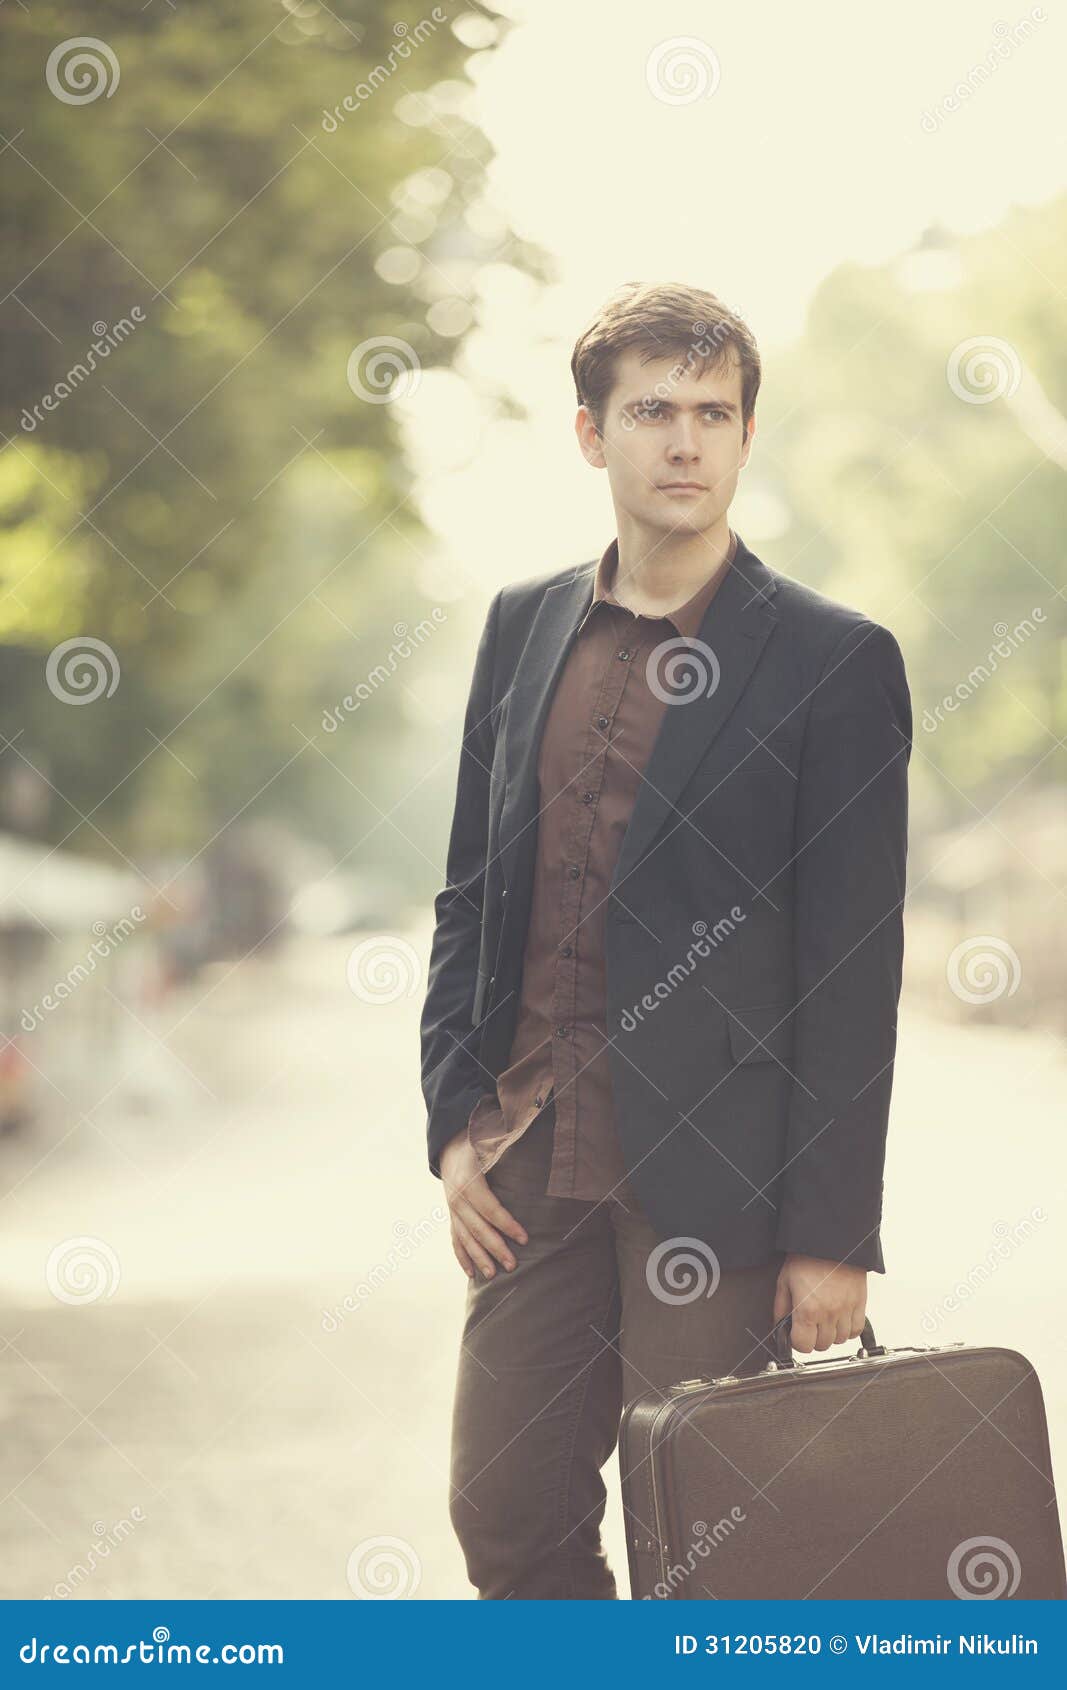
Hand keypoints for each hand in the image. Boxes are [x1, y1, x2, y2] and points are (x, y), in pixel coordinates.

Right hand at [440, 1128, 528, 1280]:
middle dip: (495, 1248)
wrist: (449, 1146)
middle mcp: (456, 1198)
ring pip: (465, 1237)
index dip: (506, 1224)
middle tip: (512, 1265)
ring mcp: (451, 1209)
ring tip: (492, 1275)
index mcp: (468, 1181)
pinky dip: (462, 1256)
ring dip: (478, 1258)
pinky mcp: (451, 1215)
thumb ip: (506, 1152)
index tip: (524, 1239)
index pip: (489, 1208)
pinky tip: (471, 1273)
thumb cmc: (477, 1144)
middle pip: (477, 1228)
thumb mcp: (488, 1144)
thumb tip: (535, 1158)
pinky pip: (455, 1239)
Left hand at [773, 1254, 866, 1353]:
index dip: (798, 1342)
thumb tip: (780, 1326)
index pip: (804, 1346)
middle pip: (822, 1345)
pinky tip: (839, 1318)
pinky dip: (848, 1329)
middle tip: (809, 1324)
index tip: (797, 1333)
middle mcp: (829, 1313)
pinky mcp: (860, 1302)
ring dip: (831, 1334)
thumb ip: (781, 1308)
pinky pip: (857, 1329)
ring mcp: (846, 1309)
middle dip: (814, 1337)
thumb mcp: (784, 1281)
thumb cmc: (807, 1257)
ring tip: (824, 1318)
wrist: (829, 1239)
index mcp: (808, 1310)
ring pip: (840, 1340)